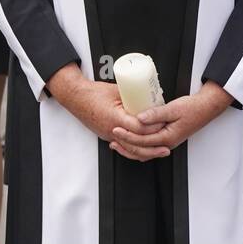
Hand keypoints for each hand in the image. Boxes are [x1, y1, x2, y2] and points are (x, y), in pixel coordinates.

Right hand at [47, 64, 163, 147]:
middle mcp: (112, 130)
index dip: (153, 127)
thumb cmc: (93, 93)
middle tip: (166, 143)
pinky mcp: (107, 136)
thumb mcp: (116, 91)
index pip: (139, 128)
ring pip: (130, 150)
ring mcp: (109, 135)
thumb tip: (149, 96)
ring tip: (159, 151)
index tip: (163, 123)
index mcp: (115, 118)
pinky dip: (135, 150)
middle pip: (136, 145)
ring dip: (146, 152)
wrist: (76, 98)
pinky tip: (144, 150)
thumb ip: (132, 96)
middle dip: (153, 147)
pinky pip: (124, 147)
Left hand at [111, 81, 233, 160]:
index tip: (116, 129)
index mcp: (168, 138)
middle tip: (113, 135)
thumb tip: (139, 117)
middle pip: (141, 150)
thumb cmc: (192, 108)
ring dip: (129, 148)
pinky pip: (148, 148)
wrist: (205, 108)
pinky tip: (130, 140)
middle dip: (125, 144)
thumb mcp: (173, 108)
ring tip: (116, 142)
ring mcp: (166, 143)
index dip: (127, 136)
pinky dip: (137, 146)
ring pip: (144, 152)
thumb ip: (156, 114)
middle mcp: (166, 144)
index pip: (142, 142)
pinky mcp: (166, 139)